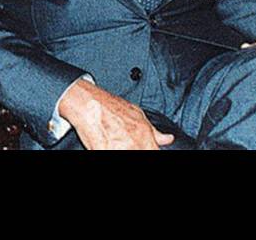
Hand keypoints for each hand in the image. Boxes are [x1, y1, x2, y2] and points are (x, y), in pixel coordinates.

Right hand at [57, 79, 172, 149]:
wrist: (87, 102)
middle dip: (134, 149)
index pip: (155, 151)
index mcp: (145, 137)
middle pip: (140, 152)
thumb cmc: (109, 105)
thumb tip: (168, 139)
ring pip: (127, 153)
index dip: (150, 149)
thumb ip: (154, 130)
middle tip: (125, 143)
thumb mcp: (137, 113)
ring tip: (114, 142)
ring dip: (121, 148)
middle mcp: (135, 145)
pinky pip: (107, 153)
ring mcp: (119, 149)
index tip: (142, 147)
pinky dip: (106, 149)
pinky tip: (106, 145)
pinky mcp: (103, 151)